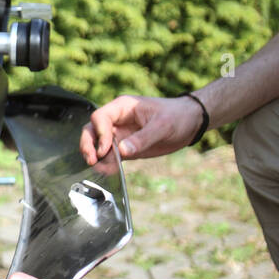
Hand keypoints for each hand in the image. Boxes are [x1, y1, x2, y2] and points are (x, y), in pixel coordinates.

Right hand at [79, 94, 201, 165]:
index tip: (106, 148)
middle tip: (92, 160)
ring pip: (98, 144)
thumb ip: (143, 138)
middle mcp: (118, 120)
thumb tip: (122, 151)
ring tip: (98, 168)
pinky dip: (107, 164)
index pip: (100, 117)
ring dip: (95, 156)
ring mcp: (120, 134)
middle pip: (92, 130)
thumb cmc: (177, 116)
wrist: (191, 124)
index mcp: (123, 107)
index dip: (99, 133)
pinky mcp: (126, 148)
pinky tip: (108, 171)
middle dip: (88, 144)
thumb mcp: (163, 126)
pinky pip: (111, 156)